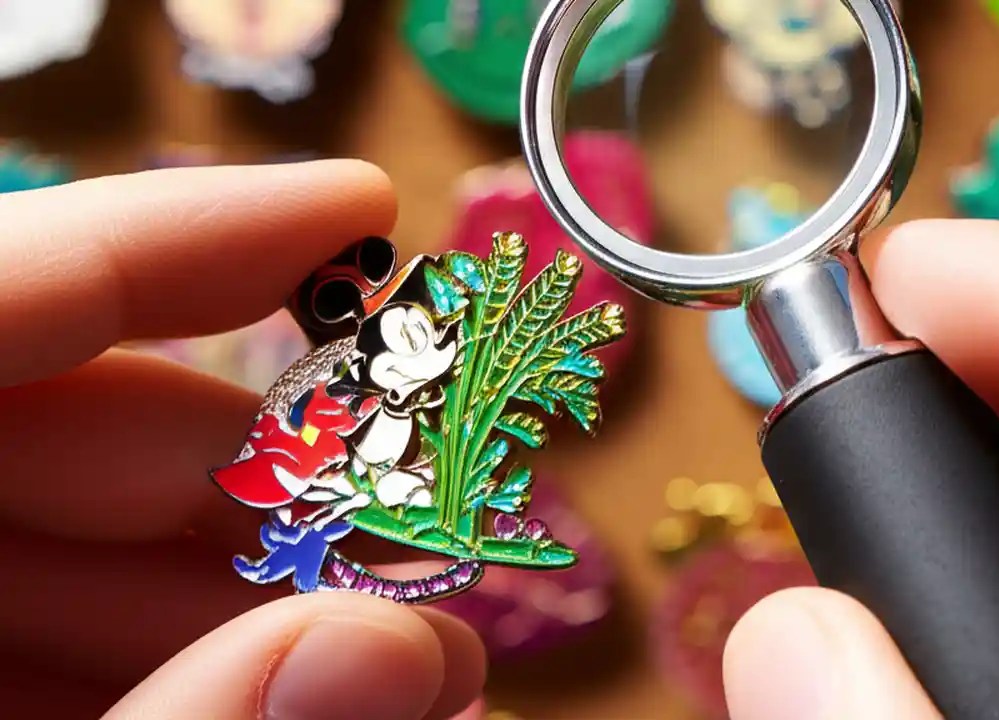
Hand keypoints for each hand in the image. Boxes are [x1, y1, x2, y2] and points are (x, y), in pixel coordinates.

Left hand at [0, 162, 484, 719]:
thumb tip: (403, 649)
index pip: (3, 292)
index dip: (185, 237)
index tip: (364, 208)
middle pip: (67, 422)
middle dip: (268, 475)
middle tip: (426, 531)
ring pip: (66, 529)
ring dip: (243, 585)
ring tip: (397, 651)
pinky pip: (34, 617)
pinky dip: (161, 648)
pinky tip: (283, 688)